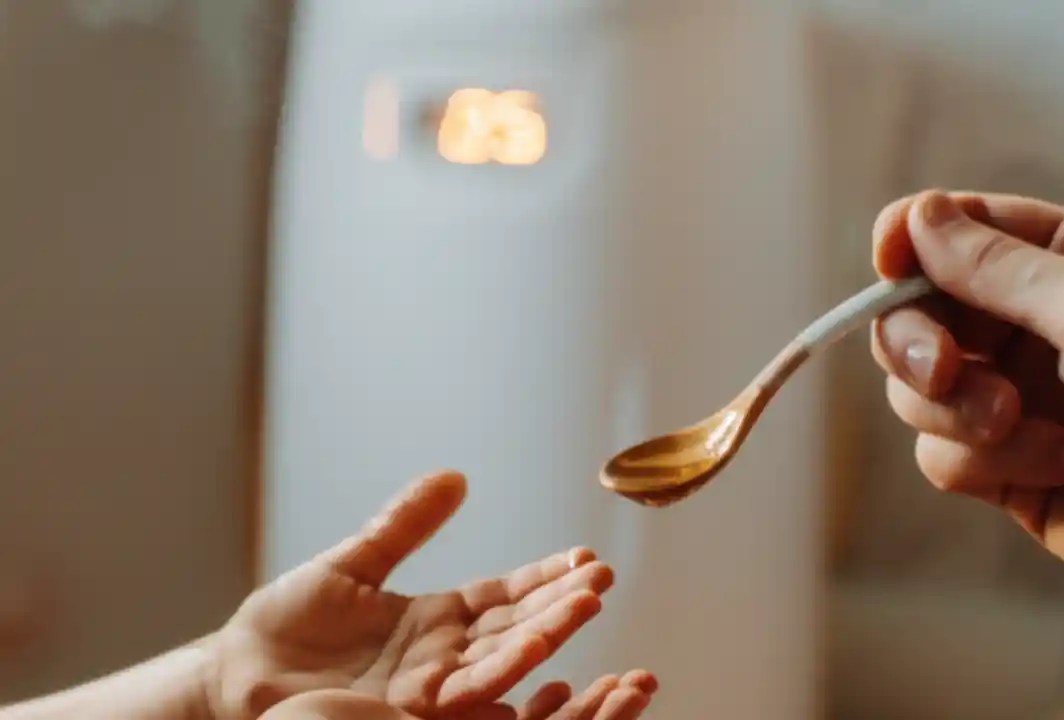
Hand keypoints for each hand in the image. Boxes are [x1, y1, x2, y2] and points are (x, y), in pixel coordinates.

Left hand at [206, 471, 616, 718]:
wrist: (233, 673)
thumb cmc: (286, 623)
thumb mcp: (352, 563)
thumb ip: (403, 525)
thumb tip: (456, 477)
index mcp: (435, 621)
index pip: (505, 597)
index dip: (545, 579)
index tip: (586, 558)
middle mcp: (442, 658)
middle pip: (515, 628)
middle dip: (561, 605)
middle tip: (603, 578)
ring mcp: (427, 689)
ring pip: (501, 662)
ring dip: (545, 635)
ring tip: (583, 605)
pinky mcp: (408, 714)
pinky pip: (465, 697)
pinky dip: (501, 674)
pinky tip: (531, 650)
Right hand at [870, 190, 1063, 669]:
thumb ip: (999, 266)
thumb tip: (919, 214)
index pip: (960, 230)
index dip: (912, 238)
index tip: (887, 261)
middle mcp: (1030, 326)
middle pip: (915, 313)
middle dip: (918, 342)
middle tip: (944, 369)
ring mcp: (1011, 398)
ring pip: (918, 391)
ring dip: (962, 413)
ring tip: (1021, 426)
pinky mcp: (1002, 466)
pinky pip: (941, 454)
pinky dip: (990, 462)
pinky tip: (1063, 469)